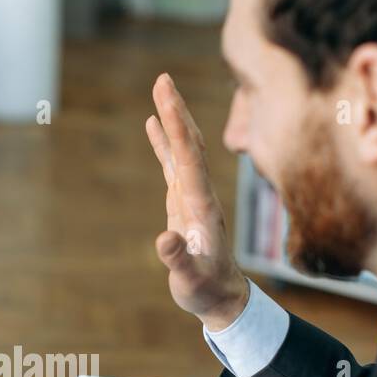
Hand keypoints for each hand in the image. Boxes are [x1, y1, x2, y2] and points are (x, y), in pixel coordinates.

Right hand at [145, 73, 249, 331]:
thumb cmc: (206, 290)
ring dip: (173, 118)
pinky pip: (174, 164)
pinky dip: (165, 142)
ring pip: (184, 149)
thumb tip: (165, 239)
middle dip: (177, 111)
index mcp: (202, 207)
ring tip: (161, 89)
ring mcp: (193, 196)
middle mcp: (201, 194)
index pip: (189, 160)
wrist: (223, 297)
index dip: (177, 128)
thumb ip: (178, 259)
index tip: (167, 100)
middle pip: (190, 144)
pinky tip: (153, 123)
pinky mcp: (185, 201)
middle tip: (163, 79)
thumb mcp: (190, 280)